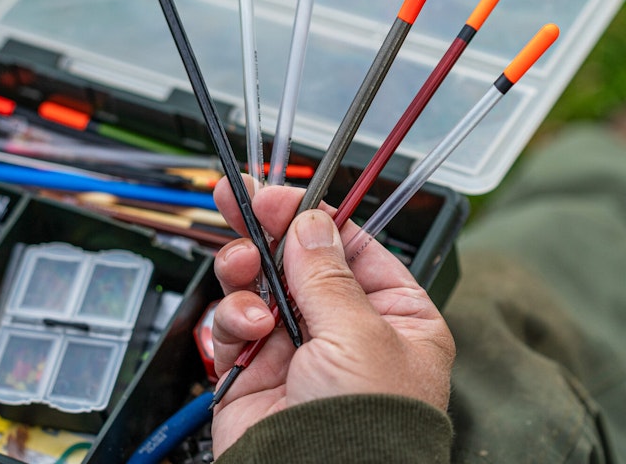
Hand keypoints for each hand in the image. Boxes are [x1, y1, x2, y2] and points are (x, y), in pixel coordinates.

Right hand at [209, 179, 454, 454]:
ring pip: (258, 283)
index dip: (312, 216)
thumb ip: (327, 273)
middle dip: (266, 231)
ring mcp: (295, 349)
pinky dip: (232, 319)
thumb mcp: (359, 335)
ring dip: (245, 271)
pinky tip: (248, 329)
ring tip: (244, 269)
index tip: (279, 195)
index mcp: (393, 317)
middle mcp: (344, 330)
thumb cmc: (367, 431)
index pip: (349, 246)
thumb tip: (309, 223)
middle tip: (241, 202)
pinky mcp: (253, 370)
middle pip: (297, 259)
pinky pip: (232, 323)